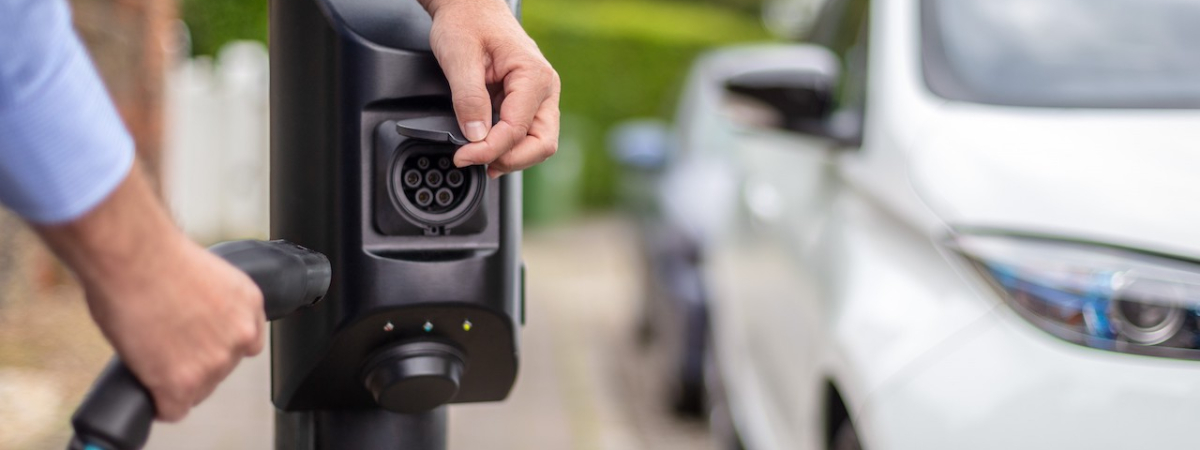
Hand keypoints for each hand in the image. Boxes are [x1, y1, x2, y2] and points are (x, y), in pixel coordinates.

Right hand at [36, 166, 263, 421]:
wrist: (132, 256)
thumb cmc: (154, 255)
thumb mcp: (207, 275)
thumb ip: (214, 305)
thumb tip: (197, 321)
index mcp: (249, 304)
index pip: (245, 343)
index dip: (216, 344)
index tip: (198, 342)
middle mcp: (240, 335)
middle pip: (220, 369)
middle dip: (194, 361)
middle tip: (164, 343)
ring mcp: (214, 362)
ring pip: (197, 390)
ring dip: (174, 380)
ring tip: (150, 352)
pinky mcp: (182, 383)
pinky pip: (173, 410)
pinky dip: (157, 402)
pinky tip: (148, 385)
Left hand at [421, 0, 560, 177]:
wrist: (470, 5)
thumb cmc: (467, 21)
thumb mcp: (459, 57)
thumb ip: (468, 98)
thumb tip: (476, 135)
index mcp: (533, 75)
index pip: (517, 129)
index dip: (488, 149)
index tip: (462, 156)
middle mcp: (544, 87)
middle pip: (542, 143)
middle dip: (509, 160)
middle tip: (476, 162)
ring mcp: (540, 96)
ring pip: (538, 142)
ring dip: (511, 156)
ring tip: (480, 159)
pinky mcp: (528, 101)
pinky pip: (526, 133)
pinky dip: (508, 146)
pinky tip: (487, 148)